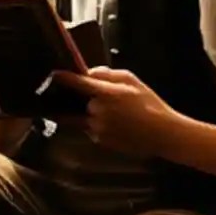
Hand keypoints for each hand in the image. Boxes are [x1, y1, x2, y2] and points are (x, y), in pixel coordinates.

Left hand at [51, 67, 180, 155]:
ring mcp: (96, 128)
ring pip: (79, 117)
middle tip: (80, 95)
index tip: (53, 74)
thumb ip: (107, 74)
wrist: (162, 134)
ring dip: (83, 112)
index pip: (76, 83)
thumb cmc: (149, 103)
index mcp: (106, 94)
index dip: (63, 77)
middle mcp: (97, 112)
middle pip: (74, 103)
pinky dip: (93, 124)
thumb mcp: (131, 80)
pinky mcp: (99, 141)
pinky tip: (111, 122)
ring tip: (104, 110)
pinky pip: (88, 129)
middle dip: (74, 98)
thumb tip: (89, 73)